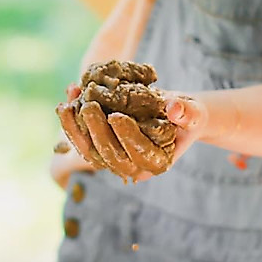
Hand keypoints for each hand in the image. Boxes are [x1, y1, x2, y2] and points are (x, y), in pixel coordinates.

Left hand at [56, 89, 208, 180]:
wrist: (172, 113)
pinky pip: (82, 136)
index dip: (126, 137)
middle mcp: (131, 168)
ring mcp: (113, 159)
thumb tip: (174, 109)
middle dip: (96, 131)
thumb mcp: (193, 111)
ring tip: (67, 103)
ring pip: (89, 150)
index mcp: (155, 164)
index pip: (138, 156)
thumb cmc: (187, 114)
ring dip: (74, 126)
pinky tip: (69, 94)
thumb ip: (187, 112)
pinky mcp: (100, 147)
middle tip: (89, 106)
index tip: (117, 116)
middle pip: (109, 155)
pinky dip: (72, 117)